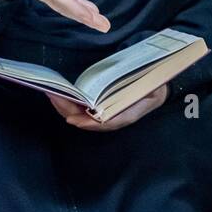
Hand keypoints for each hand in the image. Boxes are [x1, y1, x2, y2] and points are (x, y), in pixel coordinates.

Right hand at [0, 0, 109, 32]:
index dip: (74, 7)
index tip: (90, 16)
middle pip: (66, 6)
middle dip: (84, 16)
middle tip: (104, 26)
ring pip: (67, 5)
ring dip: (85, 14)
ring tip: (101, 23)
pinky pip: (66, 0)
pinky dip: (79, 6)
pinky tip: (91, 11)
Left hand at [48, 84, 168, 131]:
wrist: (158, 90)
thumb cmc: (155, 88)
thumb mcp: (153, 89)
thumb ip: (141, 90)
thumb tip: (129, 87)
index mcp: (127, 115)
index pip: (104, 123)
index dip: (88, 122)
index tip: (73, 119)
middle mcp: (113, 118)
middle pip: (86, 120)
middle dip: (68, 110)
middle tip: (54, 96)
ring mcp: (106, 115)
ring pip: (82, 117)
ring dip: (66, 107)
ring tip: (53, 94)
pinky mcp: (101, 110)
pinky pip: (83, 111)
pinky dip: (71, 105)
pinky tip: (61, 96)